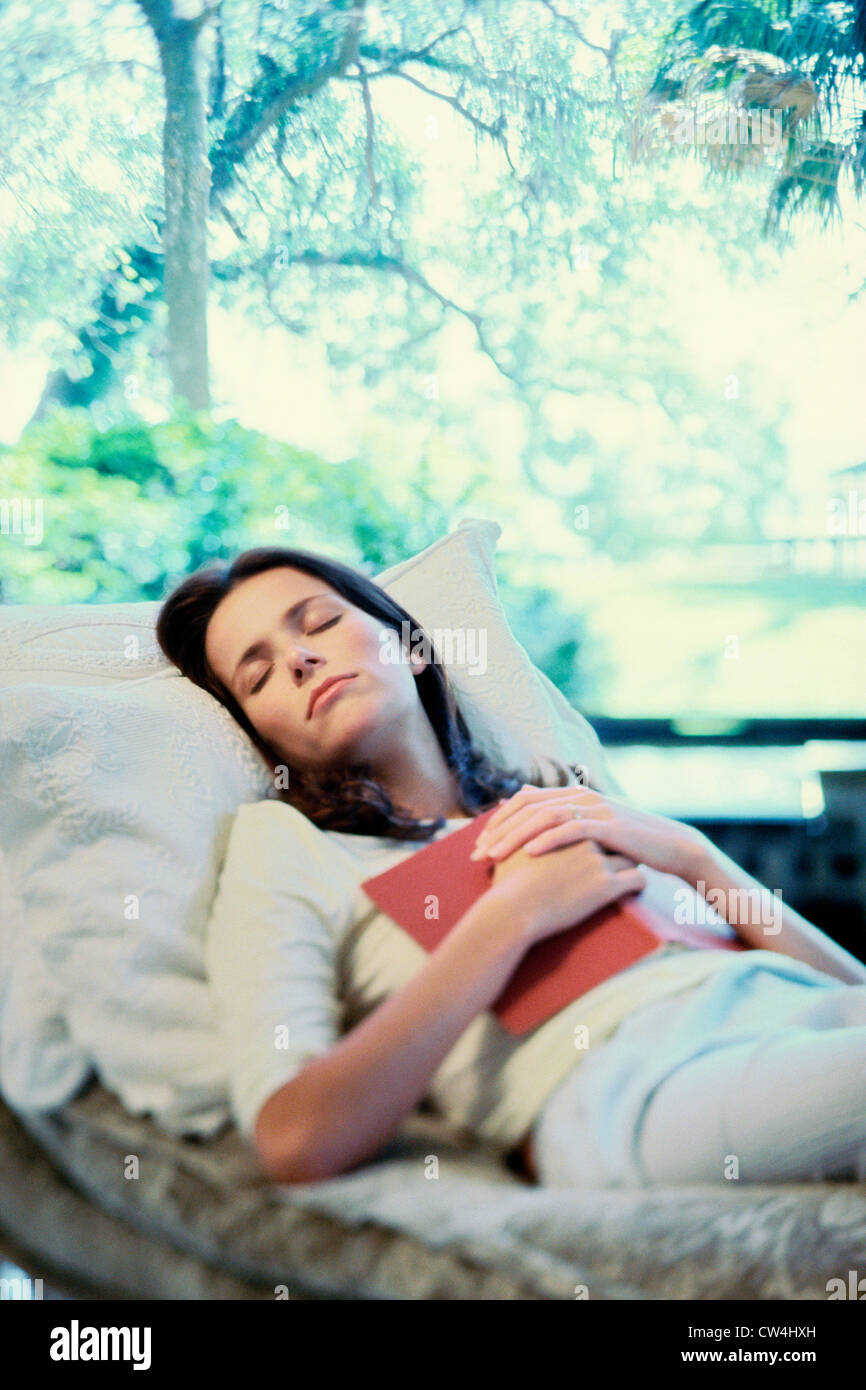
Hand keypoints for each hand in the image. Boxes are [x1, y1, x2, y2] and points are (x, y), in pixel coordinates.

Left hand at [471, 784, 707, 885]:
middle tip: (477, 853)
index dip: (499, 820)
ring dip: (516, 836)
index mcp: (572, 795)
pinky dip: (548, 839)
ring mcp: (595, 809)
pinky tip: (530, 853)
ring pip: (544, 817)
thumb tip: (531, 826)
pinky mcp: (609, 825)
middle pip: (528, 807)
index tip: (479, 843)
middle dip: (499, 830)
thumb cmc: (628, 843)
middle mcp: (580, 796)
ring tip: (495, 855)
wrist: (671, 845)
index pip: (524, 801)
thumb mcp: (594, 829)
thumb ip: (565, 822)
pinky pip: (572, 829)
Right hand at [485, 836, 646, 945]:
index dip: (601, 832)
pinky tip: (638, 890)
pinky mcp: (606, 887)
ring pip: (630, 858)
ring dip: (634, 864)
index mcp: (565, 830)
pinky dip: (640, 885)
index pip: (593, 823)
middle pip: (615, 837)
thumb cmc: (507, 883)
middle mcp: (585, 841)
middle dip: (623, 845)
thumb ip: (517, 825)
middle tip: (629, 852)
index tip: (607, 841)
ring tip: (636, 872)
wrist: (512, 910)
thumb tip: (503, 808)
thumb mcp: (510, 847)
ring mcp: (598, 862)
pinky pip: (636, 881)